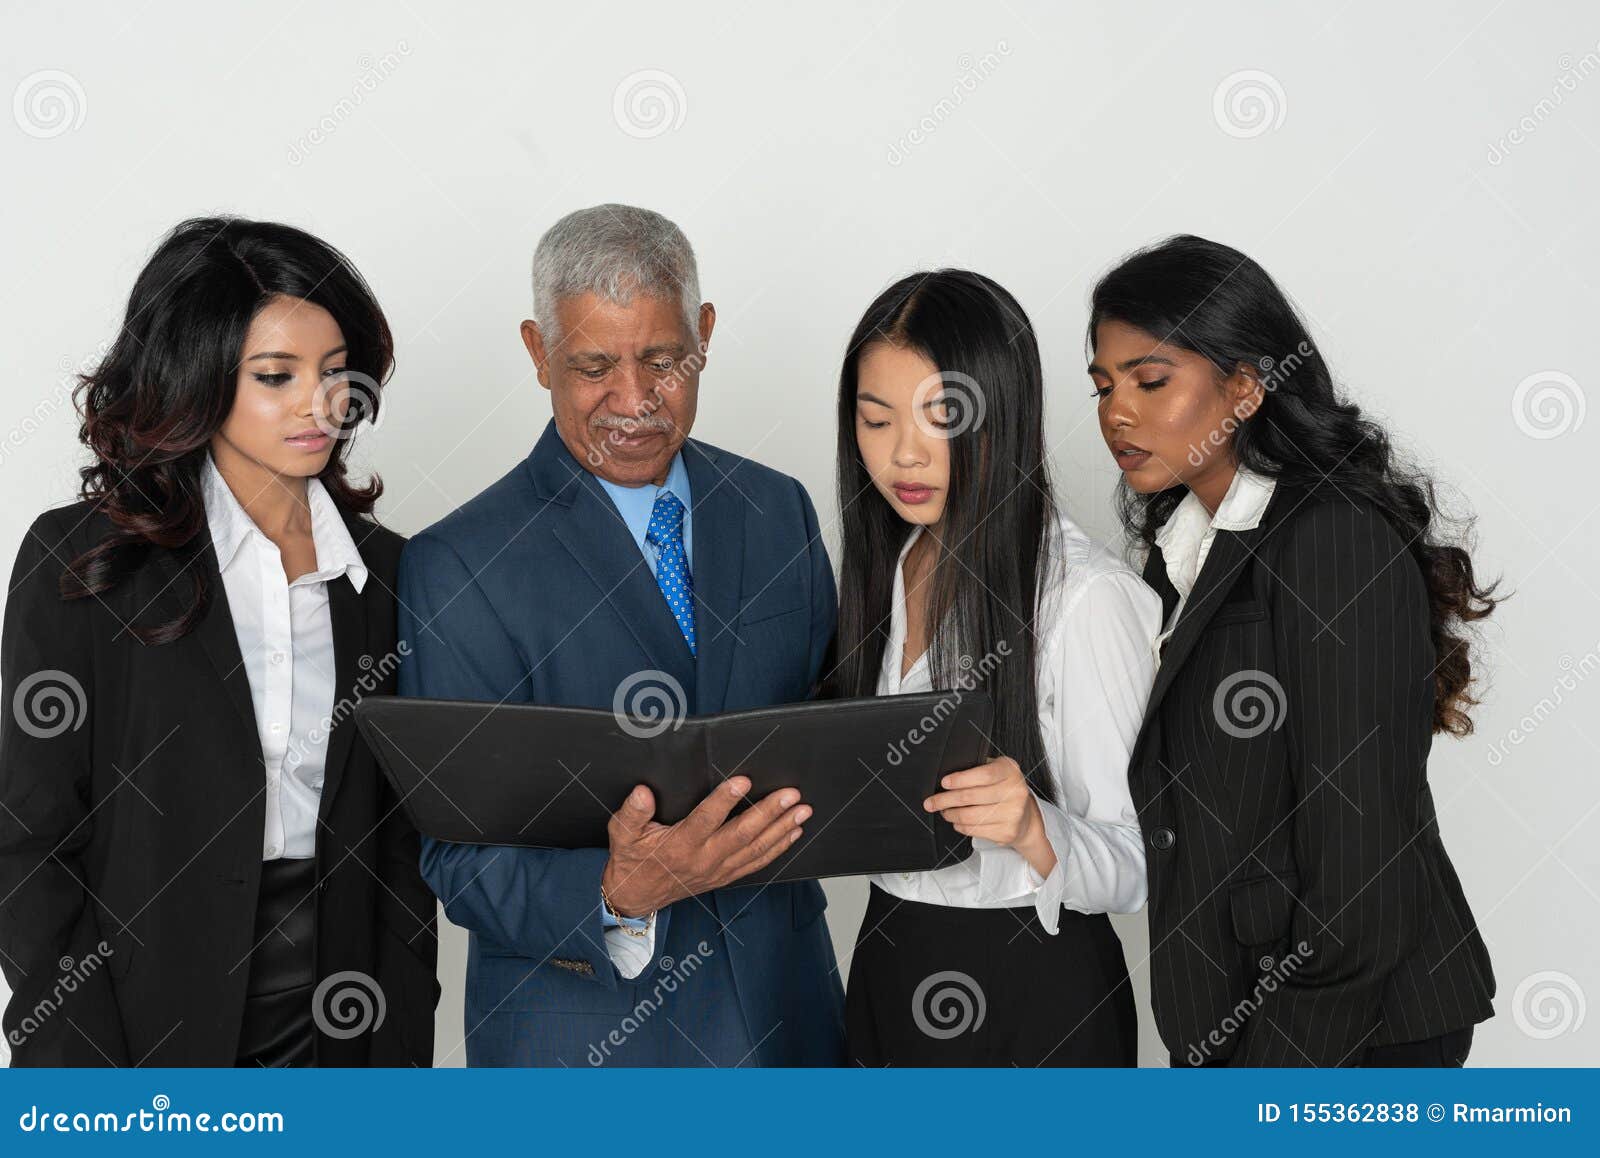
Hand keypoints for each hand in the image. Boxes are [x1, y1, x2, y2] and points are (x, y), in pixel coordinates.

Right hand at [600, 776, 809, 916]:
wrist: (636, 896)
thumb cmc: (632, 860)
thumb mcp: (622, 834)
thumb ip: (632, 812)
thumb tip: (643, 792)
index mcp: (679, 845)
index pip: (706, 820)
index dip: (725, 800)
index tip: (744, 781)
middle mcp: (703, 858)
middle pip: (742, 834)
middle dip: (769, 813)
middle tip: (790, 794)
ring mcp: (718, 869)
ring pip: (755, 849)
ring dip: (782, 828)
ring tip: (802, 810)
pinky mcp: (725, 876)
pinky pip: (757, 862)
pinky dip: (778, 848)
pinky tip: (793, 832)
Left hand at [923, 756, 1056, 877]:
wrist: (1026, 817)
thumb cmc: (1004, 789)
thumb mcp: (997, 770)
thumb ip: (977, 768)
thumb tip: (947, 774)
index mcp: (1010, 771)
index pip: (984, 774)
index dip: (961, 779)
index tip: (944, 783)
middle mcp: (1015, 791)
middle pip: (971, 797)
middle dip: (945, 800)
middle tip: (931, 802)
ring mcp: (1013, 814)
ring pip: (970, 816)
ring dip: (951, 814)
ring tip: (944, 811)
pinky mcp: (1007, 832)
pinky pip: (975, 830)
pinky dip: (960, 826)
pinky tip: (957, 821)